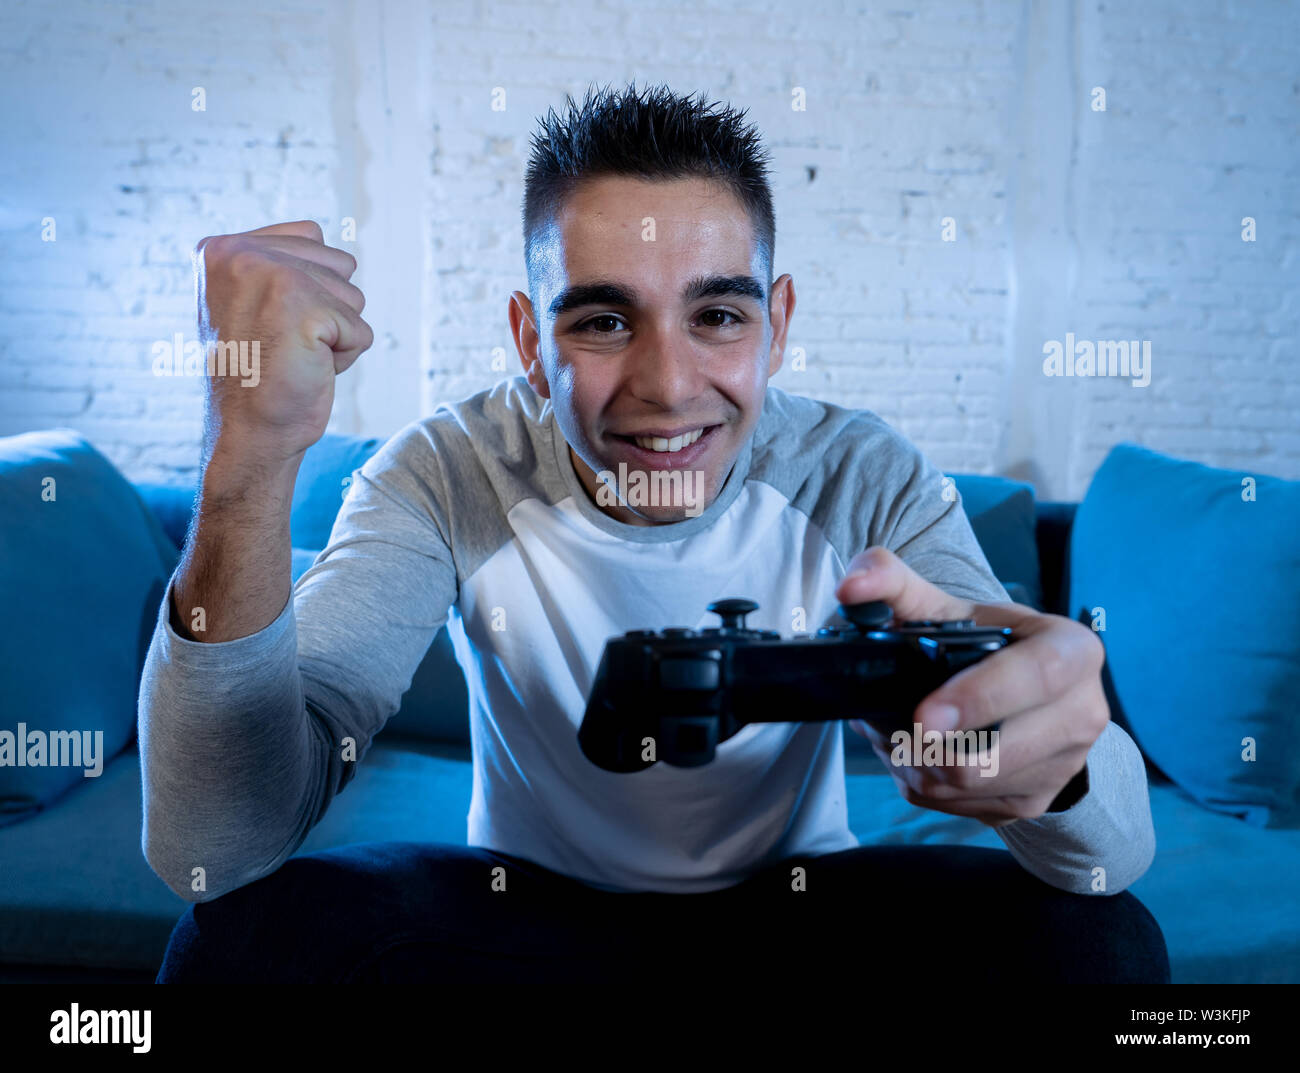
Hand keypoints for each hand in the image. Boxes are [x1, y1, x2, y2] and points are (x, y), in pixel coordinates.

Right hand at [192, 220, 372, 464]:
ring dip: (336, 333)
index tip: (270, 322)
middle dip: (328, 309)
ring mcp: (270, 277)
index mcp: (221, 248)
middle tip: (283, 343)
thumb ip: (280, 264)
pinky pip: (361, 331)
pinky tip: (306, 370)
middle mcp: (239, 253)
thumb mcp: (253, 302)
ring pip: (354, 296)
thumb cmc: (258, 372)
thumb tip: (335, 250)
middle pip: (339, 264)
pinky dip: (345, 358)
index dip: (310, 286)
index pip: (312, 236)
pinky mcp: (303, 309)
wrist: (249, 432)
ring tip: (294, 355)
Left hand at [836, 546, 1107, 826]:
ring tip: (895, 732)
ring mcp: (1062, 767)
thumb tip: (851, 589)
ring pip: (969, 786)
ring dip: (915, 764)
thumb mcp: (950, 605)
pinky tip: (915, 754)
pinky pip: (962, 807)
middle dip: (922, 744)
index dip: (977, 698)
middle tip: (883, 722)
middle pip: (993, 754)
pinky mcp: (1035, 802)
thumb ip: (894, 582)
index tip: (922, 716)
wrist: (1027, 691)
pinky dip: (924, 783)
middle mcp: (1081, 714)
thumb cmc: (985, 643)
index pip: (1035, 677)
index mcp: (1073, 651)